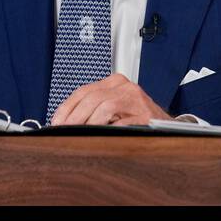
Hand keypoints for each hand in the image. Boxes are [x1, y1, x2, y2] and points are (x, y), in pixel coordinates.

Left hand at [49, 73, 173, 126]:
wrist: (164, 125)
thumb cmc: (134, 118)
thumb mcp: (112, 107)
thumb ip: (92, 108)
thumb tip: (63, 121)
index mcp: (114, 82)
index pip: (84, 91)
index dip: (67, 107)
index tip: (56, 122)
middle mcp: (125, 87)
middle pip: (92, 98)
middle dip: (74, 117)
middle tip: (64, 132)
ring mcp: (137, 100)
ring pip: (105, 107)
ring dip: (89, 124)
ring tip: (80, 136)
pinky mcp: (145, 115)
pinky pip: (122, 123)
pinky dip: (109, 131)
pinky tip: (101, 138)